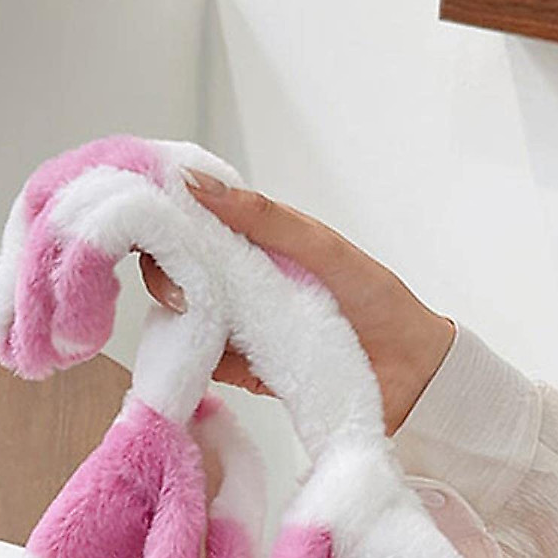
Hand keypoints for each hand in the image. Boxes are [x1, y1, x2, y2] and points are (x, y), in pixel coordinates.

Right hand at [140, 170, 455, 435]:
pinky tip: (206, 355)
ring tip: (203, 323)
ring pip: (184, 317)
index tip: (146, 220)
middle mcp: (242, 281)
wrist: (411, 373)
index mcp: (258, 241)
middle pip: (177, 270)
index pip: (194, 220)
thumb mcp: (321, 246)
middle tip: (186, 291)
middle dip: (167, 274)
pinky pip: (205, 363)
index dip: (163, 217)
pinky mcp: (244, 371)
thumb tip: (197, 183)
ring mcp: (241, 326)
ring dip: (182, 319)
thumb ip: (262, 218)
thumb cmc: (378, 301)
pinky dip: (198, 360)